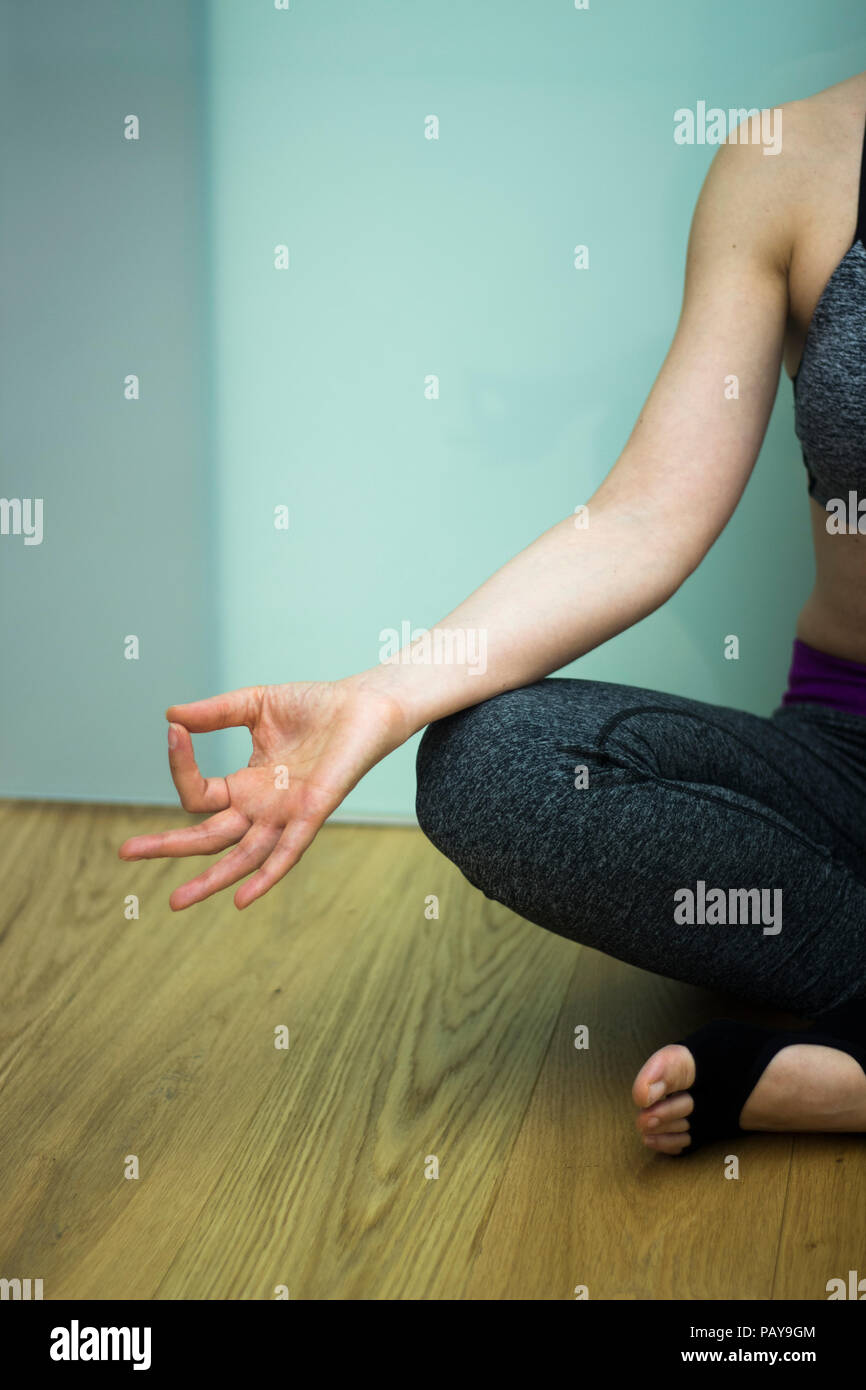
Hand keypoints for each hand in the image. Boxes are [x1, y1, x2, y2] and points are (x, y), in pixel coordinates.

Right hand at [118, 677, 410, 909]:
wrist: (364, 703)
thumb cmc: (316, 706)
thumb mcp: (254, 705)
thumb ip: (214, 713)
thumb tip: (170, 717)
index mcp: (247, 785)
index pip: (198, 794)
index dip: (181, 766)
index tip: (173, 732)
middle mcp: (263, 808)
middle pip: (208, 837)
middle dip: (167, 847)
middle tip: (125, 852)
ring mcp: (286, 815)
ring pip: (241, 857)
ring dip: (209, 881)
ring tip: (175, 902)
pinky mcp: (313, 812)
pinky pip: (288, 852)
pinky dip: (266, 877)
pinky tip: (241, 900)